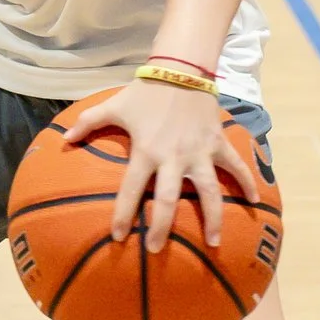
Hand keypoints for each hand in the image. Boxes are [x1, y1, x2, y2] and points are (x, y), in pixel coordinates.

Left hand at [64, 81, 258, 252]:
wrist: (181, 69)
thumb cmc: (145, 91)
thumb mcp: (114, 106)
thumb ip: (88, 123)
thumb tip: (63, 140)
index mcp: (146, 151)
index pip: (132, 189)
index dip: (124, 214)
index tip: (118, 237)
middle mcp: (174, 157)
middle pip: (170, 199)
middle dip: (163, 227)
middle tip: (156, 250)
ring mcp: (200, 152)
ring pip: (209, 191)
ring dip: (213, 218)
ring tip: (213, 243)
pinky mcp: (218, 144)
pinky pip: (236, 166)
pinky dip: (247, 183)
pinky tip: (256, 202)